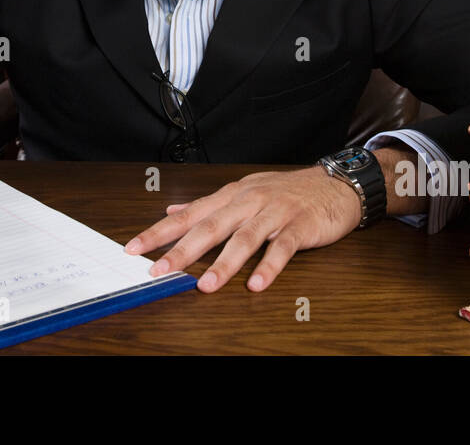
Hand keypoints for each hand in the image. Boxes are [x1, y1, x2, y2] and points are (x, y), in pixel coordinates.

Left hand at [123, 165, 361, 292]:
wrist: (335, 184)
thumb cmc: (286, 191)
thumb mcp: (243, 191)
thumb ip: (209, 205)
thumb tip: (173, 209)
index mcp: (231, 196)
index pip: (188, 215)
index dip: (160, 232)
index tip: (134, 248)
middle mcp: (248, 202)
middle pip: (210, 227)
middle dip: (183, 250)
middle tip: (160, 270)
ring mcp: (274, 213)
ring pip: (244, 239)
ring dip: (223, 264)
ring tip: (205, 285)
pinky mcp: (300, 226)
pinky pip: (283, 247)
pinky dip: (270, 266)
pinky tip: (257, 284)